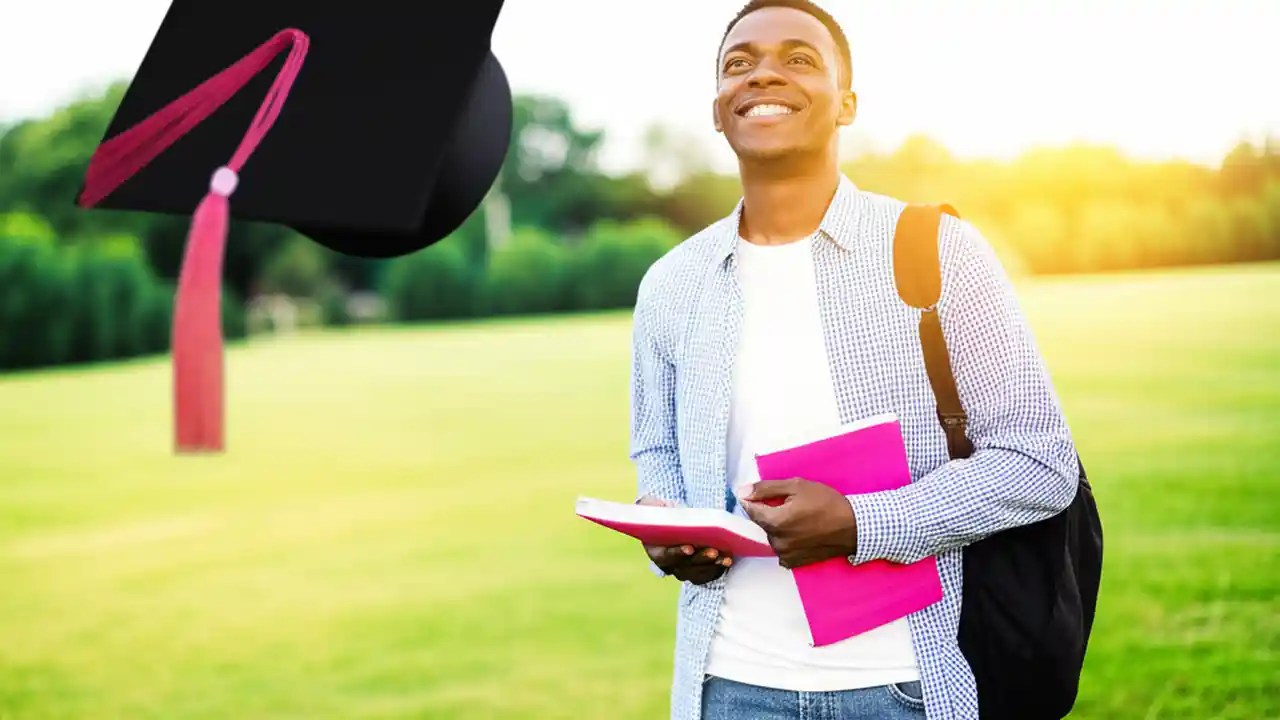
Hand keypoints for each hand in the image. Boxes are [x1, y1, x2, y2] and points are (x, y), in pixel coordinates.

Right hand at [637, 495, 733, 583]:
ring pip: (698, 573)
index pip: (664, 556)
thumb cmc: (663, 513)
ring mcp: (684, 569)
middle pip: (684, 568)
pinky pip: (708, 574)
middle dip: (700, 559)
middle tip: (713, 551)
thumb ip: (650, 506)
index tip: (689, 547)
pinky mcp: (699, 570)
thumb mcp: (652, 506)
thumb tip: (652, 506)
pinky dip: (719, 568)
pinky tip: (728, 559)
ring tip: (725, 557)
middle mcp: (669, 565)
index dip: (676, 553)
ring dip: (712, 566)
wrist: (674, 519)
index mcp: (655, 550)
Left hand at [740, 478, 857, 569]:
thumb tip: (741, 491)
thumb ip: (766, 489)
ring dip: (778, 526)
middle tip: (790, 504)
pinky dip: (786, 538)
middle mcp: (776, 542)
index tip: (760, 493)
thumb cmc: (826, 503)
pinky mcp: (794, 562)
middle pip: (762, 523)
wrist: (853, 527)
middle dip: (769, 512)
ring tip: (798, 518)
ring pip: (771, 536)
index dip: (753, 499)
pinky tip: (801, 531)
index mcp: (774, 522)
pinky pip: (781, 548)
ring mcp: (785, 554)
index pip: (750, 510)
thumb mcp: (796, 486)